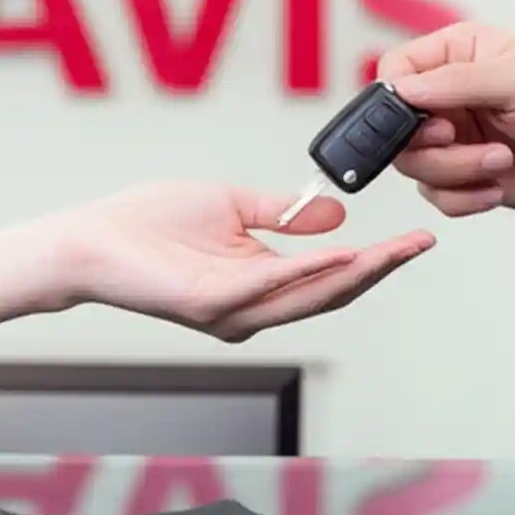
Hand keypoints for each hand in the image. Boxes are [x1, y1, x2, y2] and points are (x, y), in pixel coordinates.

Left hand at [40, 181, 433, 341]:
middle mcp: (254, 306)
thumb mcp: (233, 204)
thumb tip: (339, 212)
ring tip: (397, 249)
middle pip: (333, 291)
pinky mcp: (210, 303)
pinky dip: (308, 270)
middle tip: (421, 244)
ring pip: (310, 295)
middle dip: (381, 268)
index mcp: (261, 281)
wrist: (92, 238)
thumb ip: (285, 214)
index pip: (332, 274)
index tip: (416, 238)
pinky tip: (341, 254)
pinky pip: (269, 286)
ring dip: (358, 272)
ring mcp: (234, 310)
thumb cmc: (151, 222)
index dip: (377, 258)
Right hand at [377, 22, 514, 231]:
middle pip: (396, 125)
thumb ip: (456, 82)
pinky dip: (463, 199)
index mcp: (460, 54)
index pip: (397, 69)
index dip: (396, 98)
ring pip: (414, 165)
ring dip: (455, 172)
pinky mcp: (464, 176)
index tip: (424, 119)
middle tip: (458, 140)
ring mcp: (455, 138)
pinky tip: (497, 188)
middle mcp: (450, 95)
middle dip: (429, 145)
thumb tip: (401, 89)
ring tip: (500, 163)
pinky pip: (435, 195)